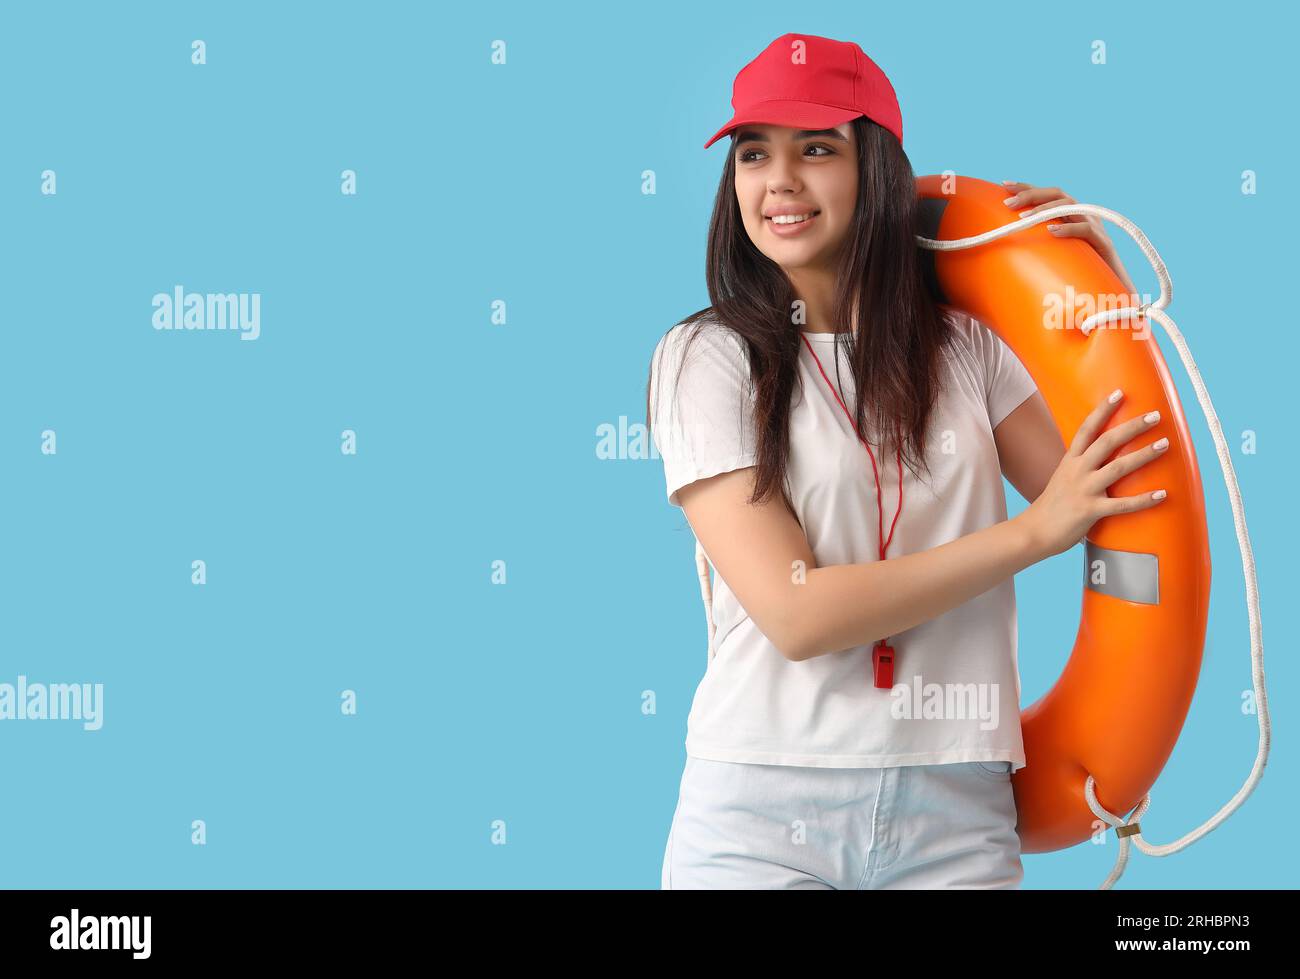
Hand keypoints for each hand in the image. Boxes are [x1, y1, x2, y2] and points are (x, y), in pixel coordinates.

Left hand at [1001, 180, 1138, 296]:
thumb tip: (1007, 239)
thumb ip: (1037, 243)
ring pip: (1070, 206)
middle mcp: (1083, 214)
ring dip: (1044, 210)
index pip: (1048, 194)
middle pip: (1057, 194)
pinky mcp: (1103, 243)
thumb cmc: (1077, 272)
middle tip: (1008, 204)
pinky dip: (1068, 228)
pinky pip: (1086, 229)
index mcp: (1071, 214)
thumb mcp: (1054, 253)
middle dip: (1031, 195)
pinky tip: (1051, 232)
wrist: (1110, 289)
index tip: (1004, 184)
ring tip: (1023, 218)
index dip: (1027, 187)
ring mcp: (1095, 226)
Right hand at [1017, 388, 1168, 560]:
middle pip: (1107, 442)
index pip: (1086, 429)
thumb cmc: (1050, 508)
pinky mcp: (1090, 511)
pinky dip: (1143, 500)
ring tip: (1164, 444)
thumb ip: (1082, 469)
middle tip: (1155, 415)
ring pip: (1118, 468)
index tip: (1119, 394)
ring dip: (1143, 454)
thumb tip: (1104, 462)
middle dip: (1132, 426)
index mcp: (1070, 461)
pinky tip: (1162, 494)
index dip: (1103, 410)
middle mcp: (1077, 471)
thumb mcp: (1062, 479)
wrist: (1032, 532)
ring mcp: (1083, 490)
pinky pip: (1122, 505)